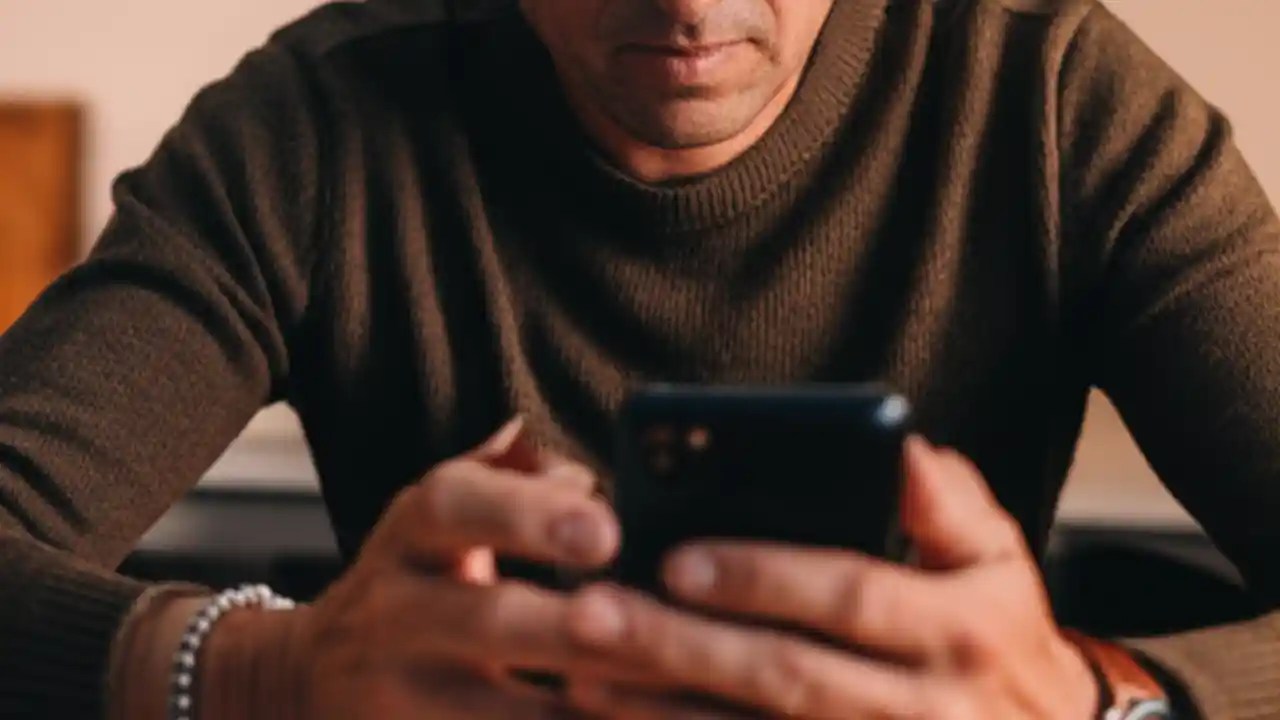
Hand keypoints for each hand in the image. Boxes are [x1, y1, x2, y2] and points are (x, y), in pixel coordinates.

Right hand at [263, 419, 625, 718]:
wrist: (309, 680)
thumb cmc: (419, 579)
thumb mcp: (446, 516)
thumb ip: (513, 479)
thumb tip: (581, 477)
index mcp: (412, 531)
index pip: (456, 505)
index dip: (529, 515)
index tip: (607, 529)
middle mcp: (393, 610)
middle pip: (489, 619)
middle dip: (571, 628)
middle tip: (648, 625)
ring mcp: (394, 695)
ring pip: (497, 713)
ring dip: (581, 711)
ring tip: (664, 700)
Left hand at [564, 437, 1099, 719]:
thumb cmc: (1001, 637)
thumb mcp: (1001, 560)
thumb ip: (950, 501)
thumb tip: (898, 447)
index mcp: (964, 626)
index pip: (850, 593)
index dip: (761, 576)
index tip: (674, 558)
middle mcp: (930, 706)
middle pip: (788, 676)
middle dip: (683, 647)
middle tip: (593, 615)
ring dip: (666, 713)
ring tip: (583, 678)